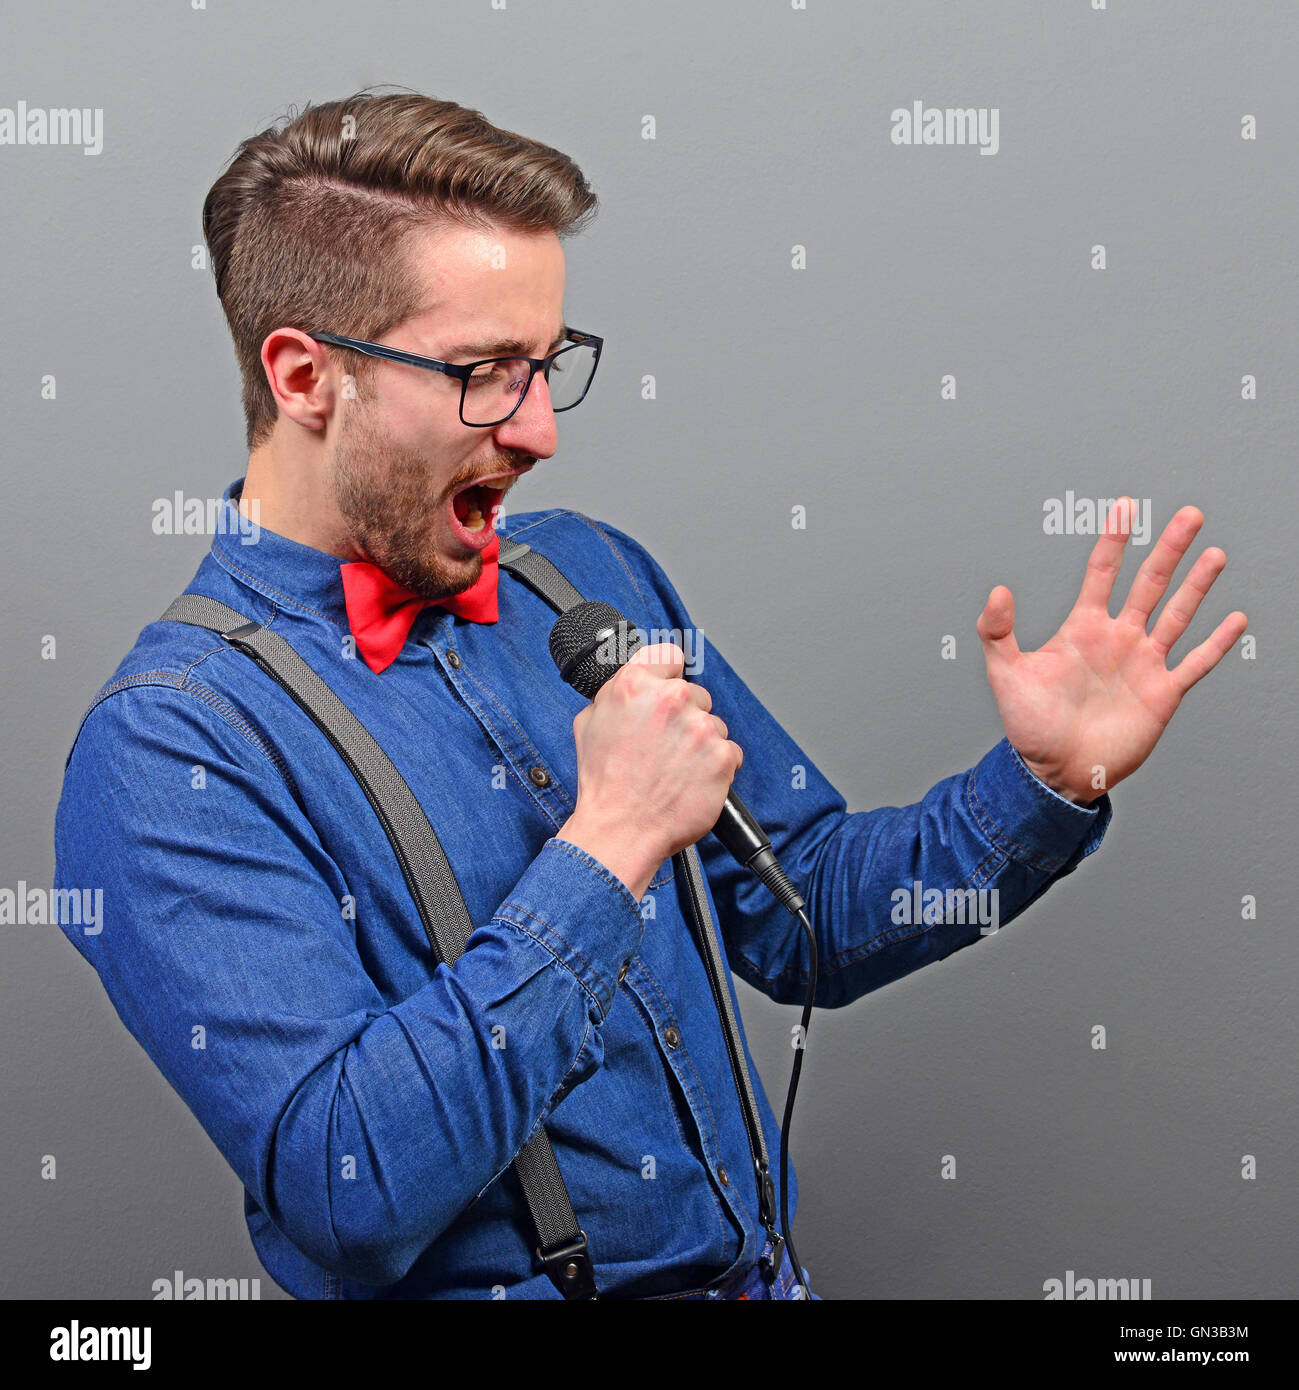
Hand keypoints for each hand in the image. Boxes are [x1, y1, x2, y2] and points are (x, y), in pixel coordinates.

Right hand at [557, 643, 741, 899]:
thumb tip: (635, 681)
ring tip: (675, 769)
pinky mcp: (723, 756)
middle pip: (695, 693)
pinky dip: (716, 767)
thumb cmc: (604, 783)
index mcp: (635, 684)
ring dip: (701, 743)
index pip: (670, 656)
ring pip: (713, 724)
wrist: (621, 829)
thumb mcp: (589, 722)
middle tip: (664, 746)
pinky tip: (691, 780)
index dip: (668, 675)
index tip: (668, 689)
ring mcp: (700, 727)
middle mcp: (671, 698)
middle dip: (684, 716)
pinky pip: (730, 752)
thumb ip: (616, 692)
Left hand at [976, 499, 1246, 803]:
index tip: (1124, 506)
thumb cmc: (1028, 726)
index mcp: (1083, 629)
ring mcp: (1143, 664)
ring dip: (1197, 585)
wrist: (1055, 772)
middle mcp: (1118, 639)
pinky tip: (1235, 619)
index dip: (1114, 540)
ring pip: (1178, 614)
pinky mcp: (1163, 694)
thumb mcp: (1006, 674)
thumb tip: (998, 590)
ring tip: (1215, 553)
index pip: (1102, 573)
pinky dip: (1217, 643)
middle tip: (1189, 514)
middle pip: (1150, 583)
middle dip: (1169, 549)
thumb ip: (997, 631)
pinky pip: (1196, 663)